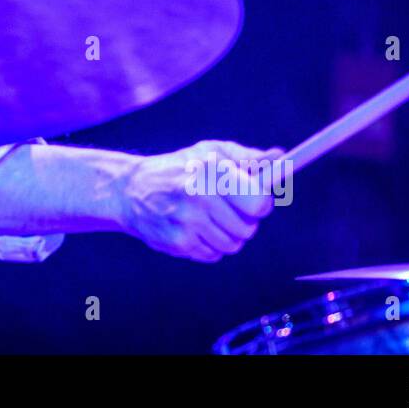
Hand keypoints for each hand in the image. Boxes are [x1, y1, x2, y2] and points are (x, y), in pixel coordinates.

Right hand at [118, 140, 282, 261]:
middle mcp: (199, 197)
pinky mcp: (178, 243)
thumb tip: (278, 157)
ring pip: (233, 245)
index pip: (258, 202)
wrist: (131, 190)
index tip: (253, 199)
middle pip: (248, 228)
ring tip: (210, 219)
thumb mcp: (209, 152)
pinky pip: (214, 255)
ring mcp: (188, 222)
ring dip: (227, 235)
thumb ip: (246, 157)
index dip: (261, 203)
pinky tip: (195, 229)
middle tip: (228, 209)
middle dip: (243, 221)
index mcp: (211, 171)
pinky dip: (210, 245)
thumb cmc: (178, 168)